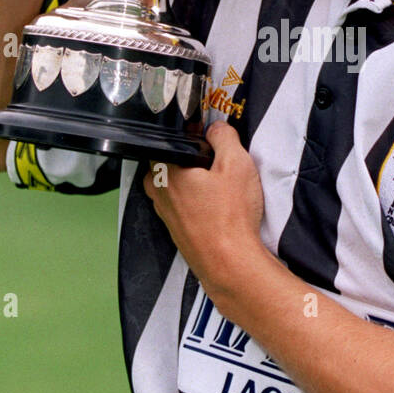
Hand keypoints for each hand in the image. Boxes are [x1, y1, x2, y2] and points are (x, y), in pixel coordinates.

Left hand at [143, 122, 268, 300]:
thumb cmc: (230, 216)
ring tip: (223, 191)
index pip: (170, 140)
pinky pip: (183, 208)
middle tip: (219, 167)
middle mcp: (158, 192)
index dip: (192, 136)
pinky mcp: (176, 231)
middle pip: (172, 163)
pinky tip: (219, 209)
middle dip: (194, 161)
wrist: (230, 264)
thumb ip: (224, 136)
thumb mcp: (236, 163)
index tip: (211, 141)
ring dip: (196, 184)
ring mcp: (165, 214)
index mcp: (164, 170)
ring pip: (177, 187)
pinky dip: (198, 205)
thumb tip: (216, 128)